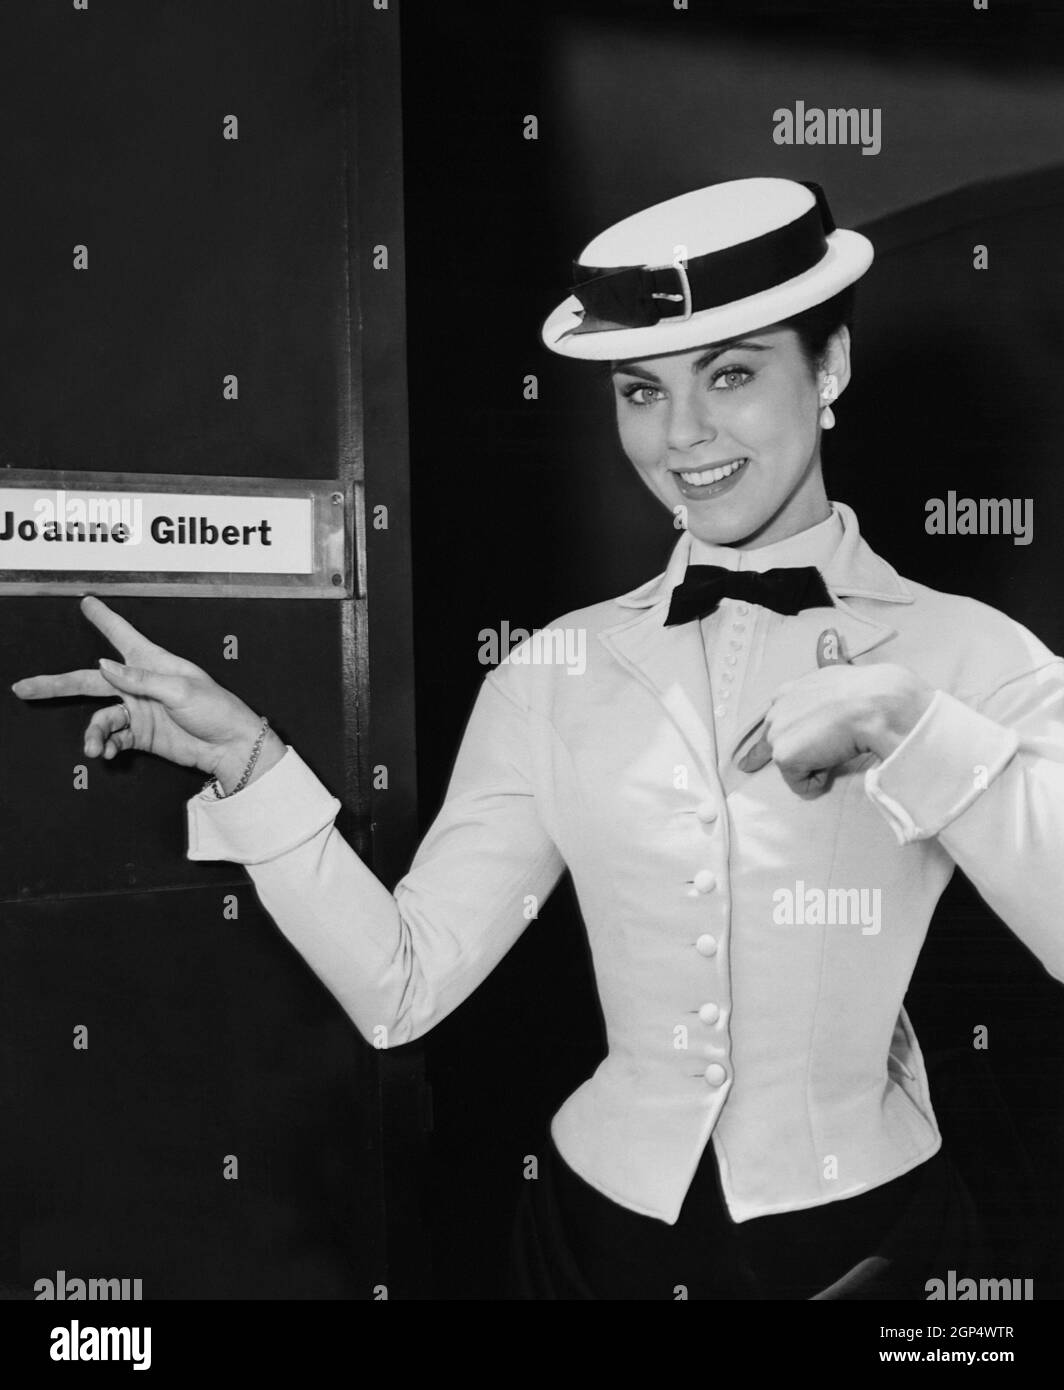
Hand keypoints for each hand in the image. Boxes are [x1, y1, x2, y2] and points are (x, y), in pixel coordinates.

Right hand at [10, 595, 285, 790]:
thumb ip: (139, 679)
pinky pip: (113, 738)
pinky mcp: (141, 735)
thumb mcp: (180, 689)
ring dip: (92, 732)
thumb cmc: (215, 710)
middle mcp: (140, 684)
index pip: (122, 635)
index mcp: (153, 663)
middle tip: (23, 687)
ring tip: (93, 748)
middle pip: (89, 680)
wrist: (231, 748)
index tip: (86, 601)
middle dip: (56, 684)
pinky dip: (106, 745)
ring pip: (100, 717)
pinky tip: (106, 753)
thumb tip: (102, 665)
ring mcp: (139, 710)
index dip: (103, 619)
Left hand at [736, 628, 935, 798]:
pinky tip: (835, 760)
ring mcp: (777, 733)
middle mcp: (775, 711)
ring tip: (838, 746)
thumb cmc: (864, 690)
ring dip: (815, 765)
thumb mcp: (835, 677)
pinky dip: (819, 781)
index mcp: (787, 693)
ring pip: (791, 766)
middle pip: (774, 746)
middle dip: (796, 754)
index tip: (747, 763)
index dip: (773, 738)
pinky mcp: (784, 755)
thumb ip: (821, 684)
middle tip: (826, 748)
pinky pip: (801, 785)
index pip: (773, 720)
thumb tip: (828, 642)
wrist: (873, 703)